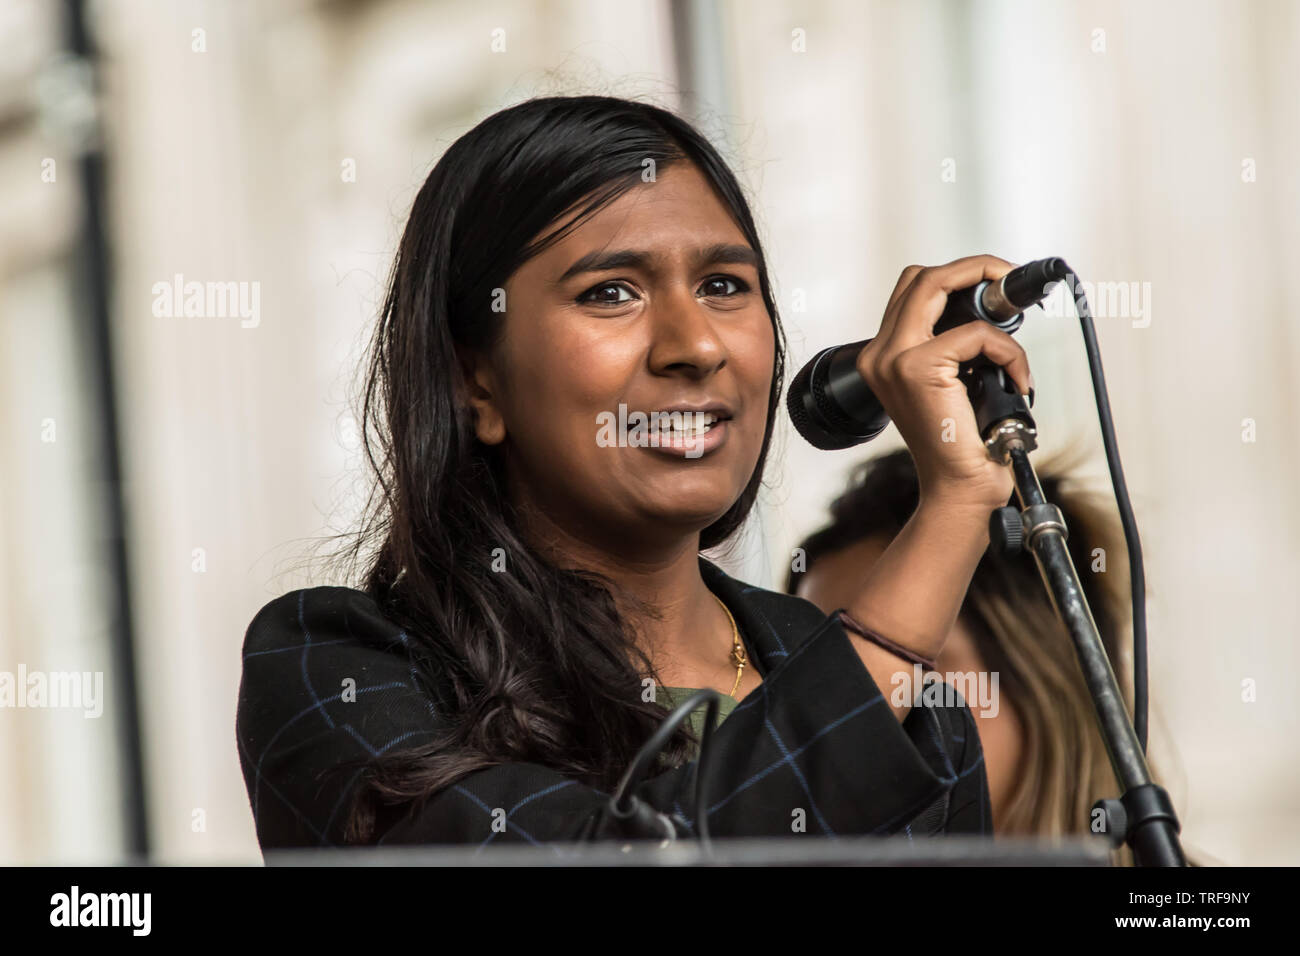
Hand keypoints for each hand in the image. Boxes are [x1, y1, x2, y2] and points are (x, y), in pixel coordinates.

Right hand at [855, 255, 1032, 510]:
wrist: (960, 488)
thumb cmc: (962, 443)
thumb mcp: (952, 383)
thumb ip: (953, 345)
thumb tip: (990, 307)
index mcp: (881, 357)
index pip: (912, 290)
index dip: (957, 276)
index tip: (994, 282)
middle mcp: (878, 355)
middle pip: (921, 277)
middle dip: (973, 268)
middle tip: (1008, 280)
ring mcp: (894, 359)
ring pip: (939, 287)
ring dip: (989, 302)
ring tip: (1012, 328)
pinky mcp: (919, 368)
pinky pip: (977, 333)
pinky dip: (1008, 351)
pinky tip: (1016, 379)